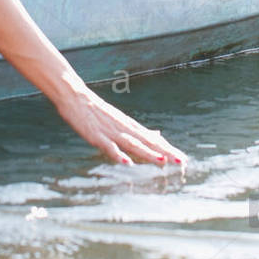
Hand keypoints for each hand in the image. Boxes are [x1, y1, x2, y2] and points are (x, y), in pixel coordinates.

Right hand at [54, 79, 185, 166]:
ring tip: (161, 162)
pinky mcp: (96, 135)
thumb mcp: (122, 119)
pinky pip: (109, 146)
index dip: (168, 149)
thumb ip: (140, 130)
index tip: (183, 159)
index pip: (153, 139)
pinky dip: (118, 154)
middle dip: (164, 152)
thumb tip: (158, 135)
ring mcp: (110, 131)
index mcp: (130, 125)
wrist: (75, 95)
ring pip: (132, 144)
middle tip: (180, 161)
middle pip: (147, 142)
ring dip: (147, 153)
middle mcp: (124, 128)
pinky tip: (127, 163)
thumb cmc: (97, 110)